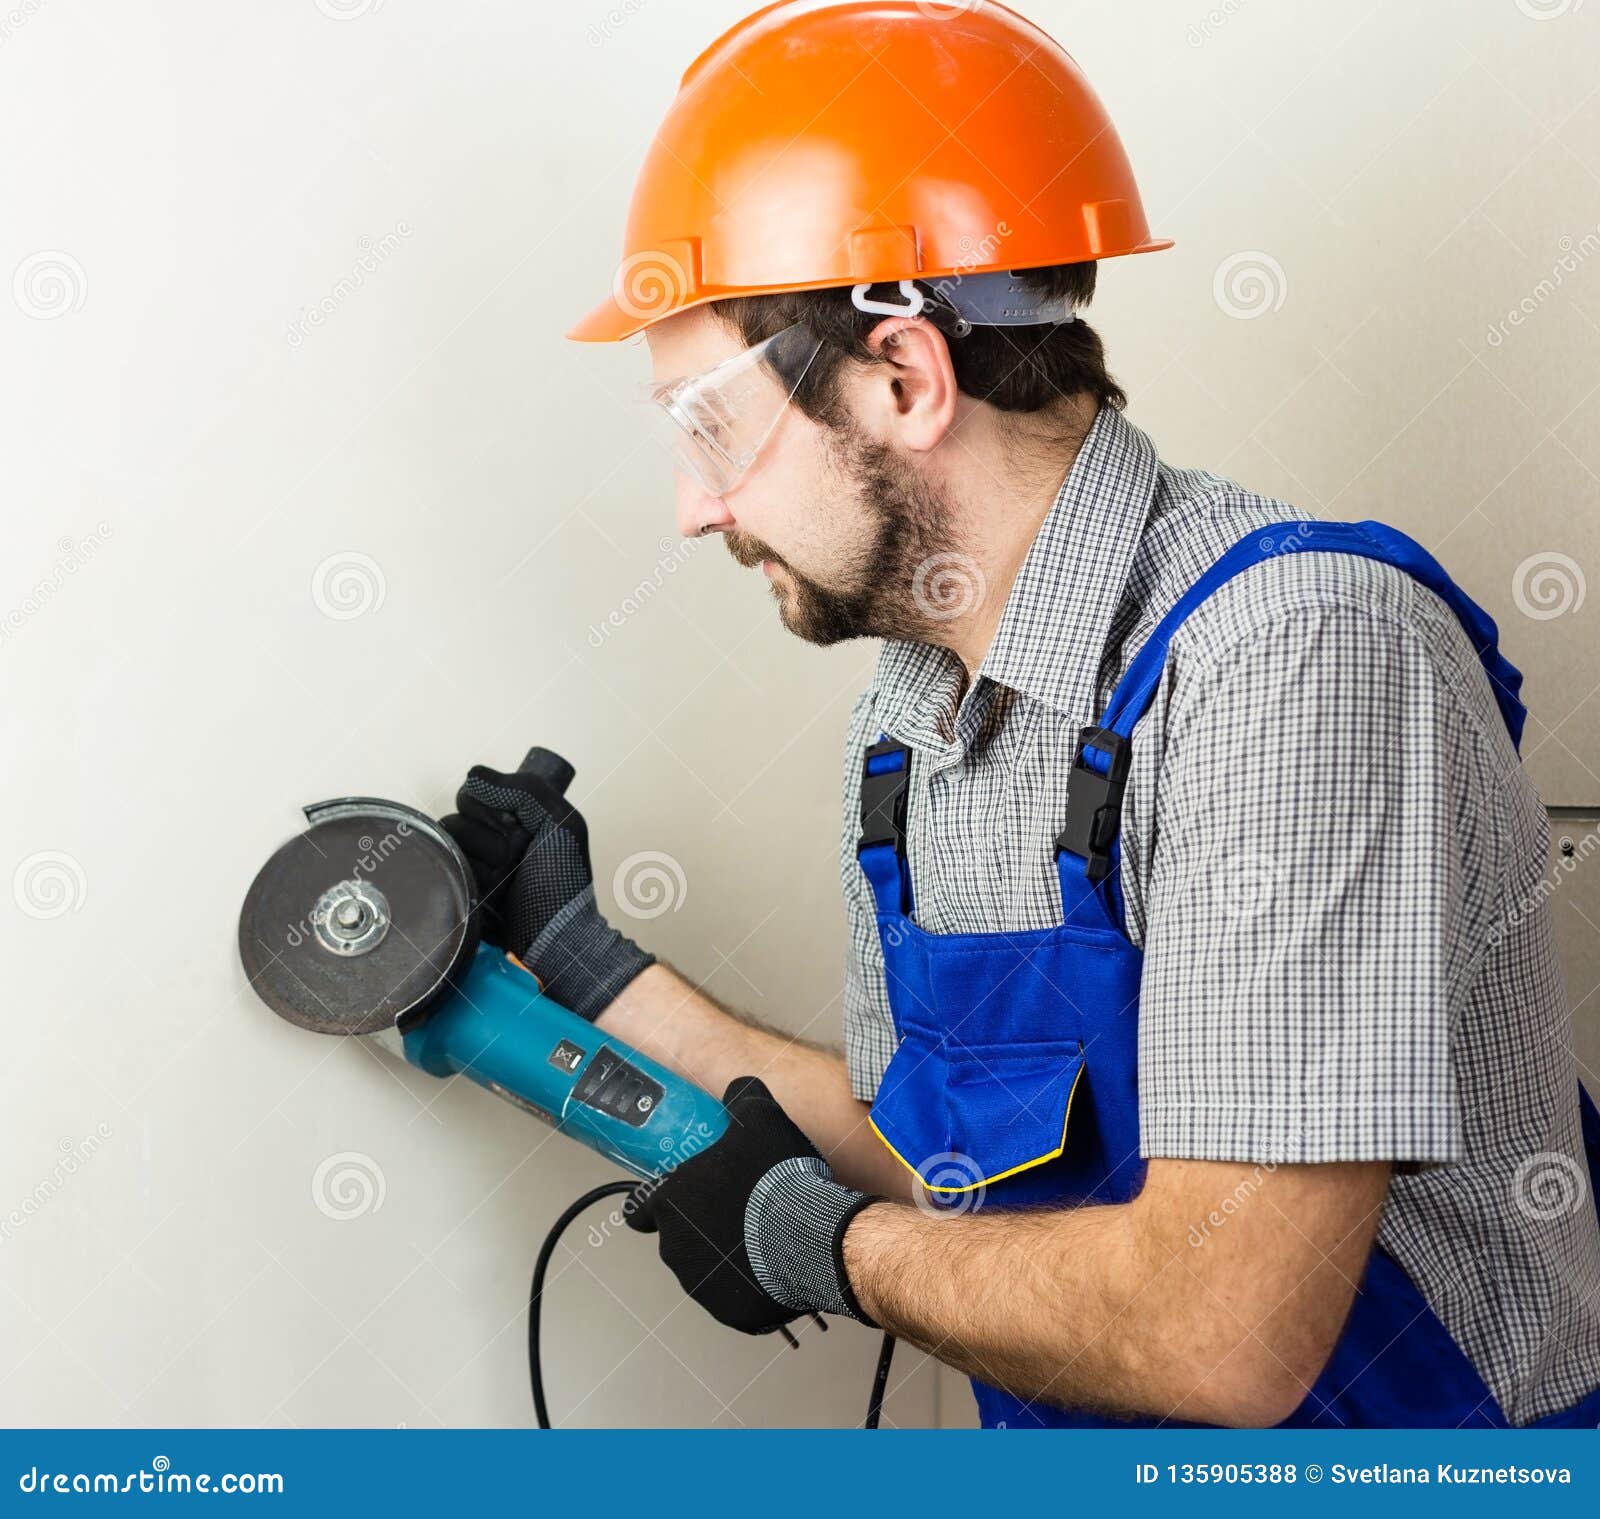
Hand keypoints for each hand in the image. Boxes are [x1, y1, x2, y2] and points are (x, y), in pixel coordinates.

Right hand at [439, 747, 653, 1021]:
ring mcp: (469, 865)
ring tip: (505, 880)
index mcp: (510, 816)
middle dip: (486, 838)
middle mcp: (484, 837)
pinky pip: (443, 873)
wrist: (555, 936)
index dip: (490, 808)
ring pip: (447, 845)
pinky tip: (491, 894)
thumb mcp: (560, 822)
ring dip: (479, 863)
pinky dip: (469, 882)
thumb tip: (473, 776)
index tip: (519, 827)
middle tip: (516, 858)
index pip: (472, 793)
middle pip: (455, 818)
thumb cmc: (564, 881)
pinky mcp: (457, 891)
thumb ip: (524, 789)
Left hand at [626, 1076, 877, 1332]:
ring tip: (763, 1237)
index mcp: (671, 1202)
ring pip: (704, 1268)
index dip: (656, 1203)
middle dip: (703, 1227)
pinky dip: (748, 1284)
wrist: (810, 1237)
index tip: (676, 1200)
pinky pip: (733, 1296)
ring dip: (724, 1256)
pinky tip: (775, 1264)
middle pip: (678, 1238)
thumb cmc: (775, 1179)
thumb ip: (742, 1098)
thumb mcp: (760, 1118)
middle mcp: (676, 1247)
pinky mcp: (728, 1312)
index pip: (640, 1209)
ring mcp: (700, 1284)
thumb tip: (739, 1087)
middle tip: (739, 1211)